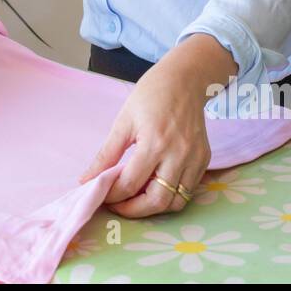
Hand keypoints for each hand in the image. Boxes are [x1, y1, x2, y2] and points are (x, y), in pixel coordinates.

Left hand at [77, 53, 212, 217]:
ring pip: (176, 202)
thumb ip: (106, 154)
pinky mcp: (204, 159)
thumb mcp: (123, 121)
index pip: (130, 183)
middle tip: (117, 205)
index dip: (112, 195)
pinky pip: (188, 190)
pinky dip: (170, 195)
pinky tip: (154, 185)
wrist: (185, 79)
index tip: (101, 196)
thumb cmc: (150, 95)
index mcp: (155, 142)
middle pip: (157, 201)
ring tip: (135, 198)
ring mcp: (195, 159)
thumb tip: (86, 179)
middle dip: (133, 210)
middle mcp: (178, 154)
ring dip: (153, 207)